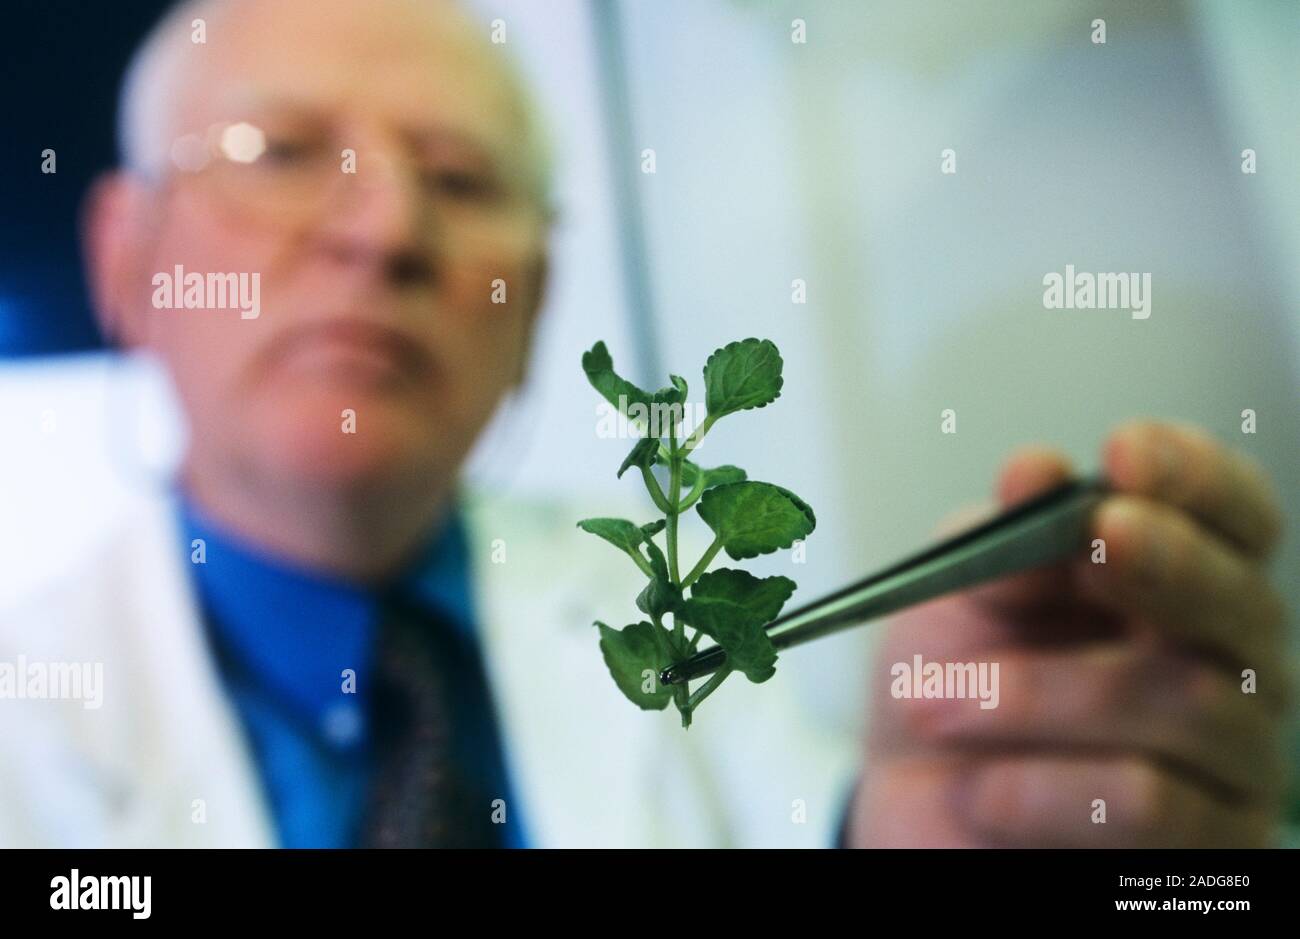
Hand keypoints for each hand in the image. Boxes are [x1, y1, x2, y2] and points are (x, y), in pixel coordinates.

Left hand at [847, 421, 1290, 846]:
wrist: (912, 795)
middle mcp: (1228, 660)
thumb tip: (1037, 474)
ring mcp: (1233, 758)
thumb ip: (1003, 541)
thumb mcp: (959, 597)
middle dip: (1165, 562)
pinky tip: (977, 790)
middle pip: (1242, 600)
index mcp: (1177, 578)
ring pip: (1186, 701)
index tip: (1122, 451)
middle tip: (1093, 543)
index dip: (1194, 475)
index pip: (1233, 513)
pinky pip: (1152, 805)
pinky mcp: (1208, 842)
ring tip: (932, 707)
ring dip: (1039, 695)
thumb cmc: (952, 676)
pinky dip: (1044, 790)